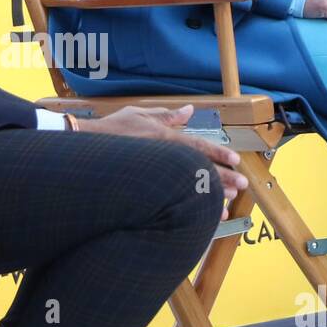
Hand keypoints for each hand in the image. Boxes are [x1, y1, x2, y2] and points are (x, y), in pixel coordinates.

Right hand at [79, 103, 247, 199]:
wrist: (84, 145)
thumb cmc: (110, 129)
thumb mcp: (140, 114)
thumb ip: (168, 115)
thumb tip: (190, 110)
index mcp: (165, 136)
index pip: (198, 145)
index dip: (219, 153)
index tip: (236, 160)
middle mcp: (164, 154)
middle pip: (200, 168)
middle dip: (223, 177)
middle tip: (242, 185)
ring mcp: (156, 172)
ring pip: (190, 185)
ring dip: (211, 194)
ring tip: (228, 201)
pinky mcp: (146, 187)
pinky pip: (172, 199)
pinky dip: (188, 207)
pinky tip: (201, 215)